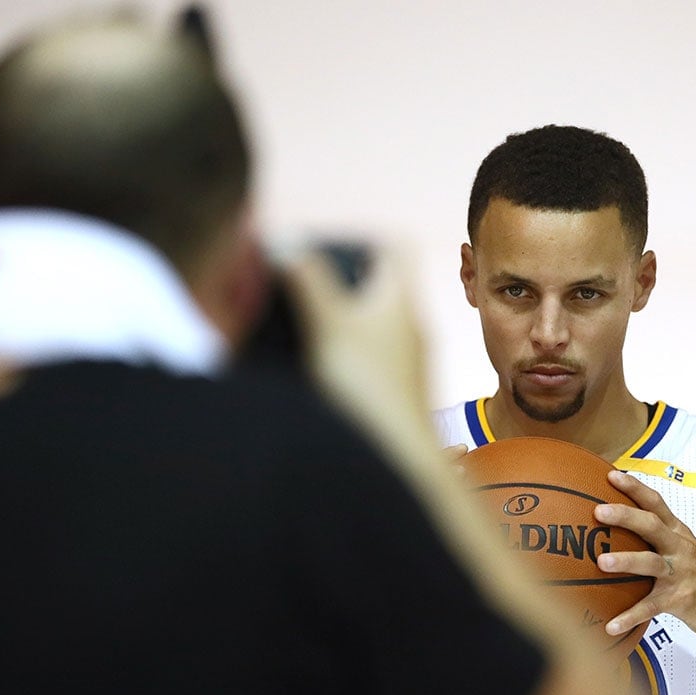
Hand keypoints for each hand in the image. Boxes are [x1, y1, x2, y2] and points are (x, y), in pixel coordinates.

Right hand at [278, 243, 427, 427]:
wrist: (397, 455)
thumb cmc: (367, 384)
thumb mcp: (329, 322)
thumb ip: (306, 280)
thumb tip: (284, 240)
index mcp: (400, 299)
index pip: (396, 247)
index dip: (365, 237)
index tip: (332, 247)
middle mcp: (411, 326)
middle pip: (381, 286)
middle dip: (344, 281)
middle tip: (306, 285)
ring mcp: (407, 360)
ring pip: (376, 324)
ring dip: (344, 319)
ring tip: (307, 325)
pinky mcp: (397, 391)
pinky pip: (373, 358)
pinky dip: (348, 353)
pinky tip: (322, 368)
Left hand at [594, 471, 695, 639]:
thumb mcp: (685, 549)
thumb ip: (658, 538)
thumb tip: (620, 528)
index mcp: (679, 533)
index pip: (656, 504)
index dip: (634, 488)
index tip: (611, 474)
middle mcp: (680, 548)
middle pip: (652, 526)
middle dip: (625, 516)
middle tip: (599, 512)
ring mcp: (681, 574)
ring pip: (651, 563)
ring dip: (626, 561)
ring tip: (601, 562)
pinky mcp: (681, 600)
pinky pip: (651, 608)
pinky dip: (629, 617)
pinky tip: (610, 625)